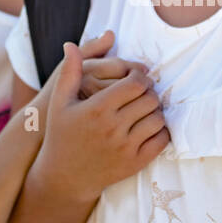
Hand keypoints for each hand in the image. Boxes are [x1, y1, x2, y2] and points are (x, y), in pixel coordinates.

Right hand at [39, 34, 169, 197]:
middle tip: (144, 92)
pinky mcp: (135, 163)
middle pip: (150, 99)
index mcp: (97, 108)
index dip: (140, 76)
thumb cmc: (62, 135)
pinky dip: (161, 130)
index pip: (135, 83)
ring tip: (147, 108)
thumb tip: (70, 45)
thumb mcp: (60, 103)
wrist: (64, 177)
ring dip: (156, 110)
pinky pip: (161, 140)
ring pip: (158, 119)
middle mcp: (113, 128)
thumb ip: (70, 72)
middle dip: (150, 91)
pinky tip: (150, 126)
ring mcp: (125, 147)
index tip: (136, 78)